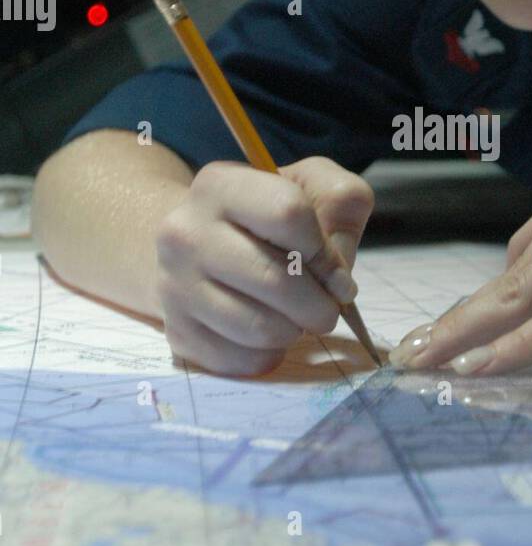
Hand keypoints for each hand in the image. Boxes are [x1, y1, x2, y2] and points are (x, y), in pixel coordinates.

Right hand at [154, 156, 373, 376]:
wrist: (195, 247)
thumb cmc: (264, 216)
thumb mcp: (309, 186)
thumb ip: (342, 203)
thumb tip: (339, 278)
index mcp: (219, 185)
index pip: (289, 213)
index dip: (325, 250)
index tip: (335, 270)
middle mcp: (185, 233)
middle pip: (276, 280)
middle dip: (319, 303)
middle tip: (327, 306)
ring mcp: (174, 286)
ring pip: (260, 328)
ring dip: (295, 330)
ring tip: (294, 315)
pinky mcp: (178, 333)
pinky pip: (244, 360)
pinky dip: (271, 353)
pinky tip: (267, 330)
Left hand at [389, 157, 531, 375]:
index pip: (529, 249)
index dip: (490, 296)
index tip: (457, 329)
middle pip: (511, 268)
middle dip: (460, 315)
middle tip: (416, 352)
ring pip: (525, 289)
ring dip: (471, 334)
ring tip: (428, 367)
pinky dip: (521, 345)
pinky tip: (486, 368)